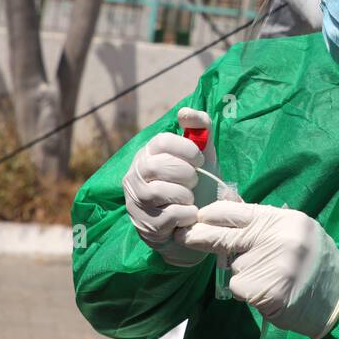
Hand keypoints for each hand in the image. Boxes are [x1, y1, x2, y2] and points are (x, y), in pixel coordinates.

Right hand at [122, 109, 213, 266]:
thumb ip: (200, 129)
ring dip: (183, 194)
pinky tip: (191, 214)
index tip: (200, 160)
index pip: (160, 142)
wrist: (199, 224)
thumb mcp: (203, 156)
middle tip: (196, 181)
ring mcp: (136, 202)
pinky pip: (165, 216)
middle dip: (183, 173)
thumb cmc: (199, 185)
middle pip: (154, 166)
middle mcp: (135, 176)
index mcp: (147, 154)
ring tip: (192, 199)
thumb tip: (184, 113)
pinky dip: (185, 214)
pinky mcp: (144, 226)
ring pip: (155, 191)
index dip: (185, 149)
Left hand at [180, 203, 338, 338]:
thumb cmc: (314, 263)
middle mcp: (275, 238)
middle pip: (224, 236)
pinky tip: (268, 293)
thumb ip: (264, 225)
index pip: (236, 212)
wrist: (337, 299)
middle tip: (184, 237)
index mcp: (283, 219)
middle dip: (200, 237)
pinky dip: (247, 292)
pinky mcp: (263, 290)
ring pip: (233, 267)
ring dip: (242, 273)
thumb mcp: (295, 231)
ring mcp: (269, 265)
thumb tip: (227, 215)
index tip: (199, 218)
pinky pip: (239, 288)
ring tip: (270, 277)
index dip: (211, 215)